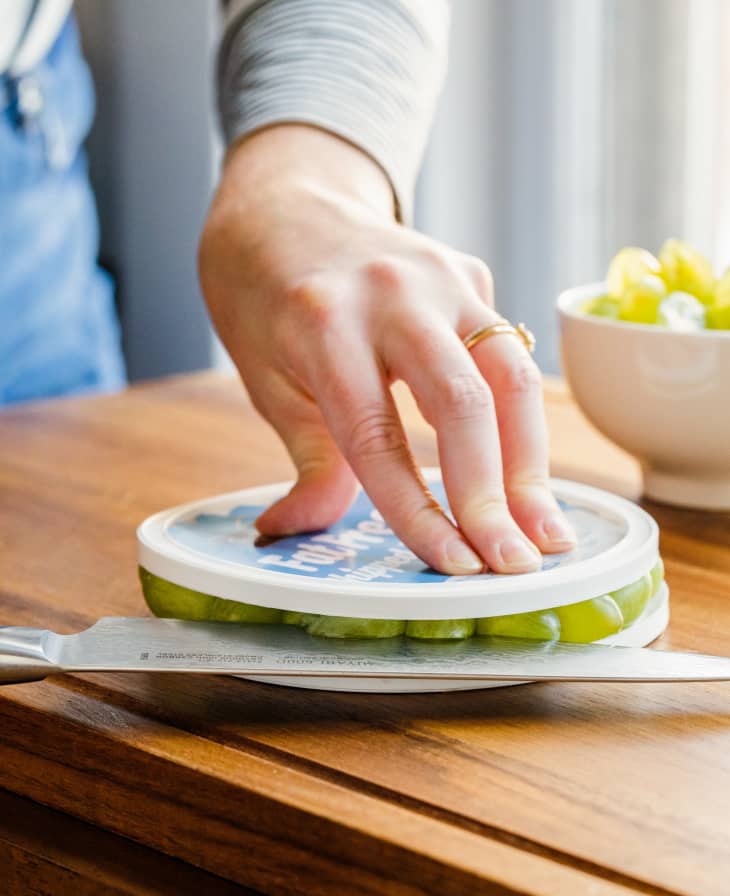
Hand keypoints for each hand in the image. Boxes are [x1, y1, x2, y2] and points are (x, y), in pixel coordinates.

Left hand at [199, 125, 575, 574]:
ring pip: (511, 375)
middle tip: (513, 563)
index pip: (378, 437)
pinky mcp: (470, 273)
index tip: (454, 564)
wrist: (282, 207)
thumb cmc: (266, 300)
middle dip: (493, 495)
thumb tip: (306, 529)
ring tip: (547, 529)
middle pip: (465, 404)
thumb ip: (308, 458)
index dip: (418, 510)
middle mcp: (393, 295)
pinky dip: (519, 415)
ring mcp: (442, 276)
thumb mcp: (267, 382)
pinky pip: (507, 348)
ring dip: (532, 462)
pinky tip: (521, 467)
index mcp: (323, 326)